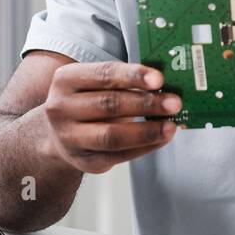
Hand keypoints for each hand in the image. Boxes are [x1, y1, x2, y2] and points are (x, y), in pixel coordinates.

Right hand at [41, 61, 179, 173]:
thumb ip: (123, 80)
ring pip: (112, 135)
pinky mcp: (84, 161)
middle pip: (109, 105)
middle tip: (174, 103)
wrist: (59, 134)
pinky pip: (118, 155)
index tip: (159, 79)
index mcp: (66, 79)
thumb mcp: (95, 83)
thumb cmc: (87, 101)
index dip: (134, 76)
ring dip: (147, 131)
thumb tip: (164, 84)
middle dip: (146, 104)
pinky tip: (161, 139)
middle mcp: (61, 108)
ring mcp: (69, 137)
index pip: (104, 74)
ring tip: (170, 125)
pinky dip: (144, 147)